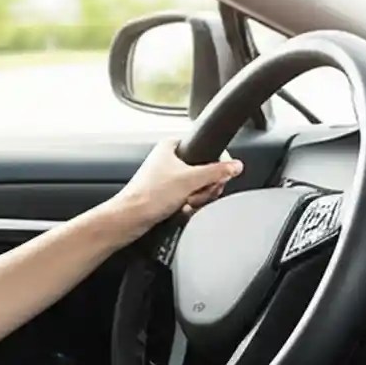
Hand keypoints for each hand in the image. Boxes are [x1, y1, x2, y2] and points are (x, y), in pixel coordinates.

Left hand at [105, 139, 243, 241]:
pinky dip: (188, 205)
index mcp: (171, 146)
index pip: (206, 149)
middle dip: (204, 187)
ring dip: (196, 198)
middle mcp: (169, 159)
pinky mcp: (166, 194)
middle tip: (196, 193)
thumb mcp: (190, 180)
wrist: (130, 218)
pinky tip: (182, 210)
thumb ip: (217, 171)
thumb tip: (236, 165)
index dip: (215, 166)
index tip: (215, 177)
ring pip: (197, 187)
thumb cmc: (150, 195)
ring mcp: (168, 178)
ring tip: (185, 202)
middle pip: (205, 171)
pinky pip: (188, 198)